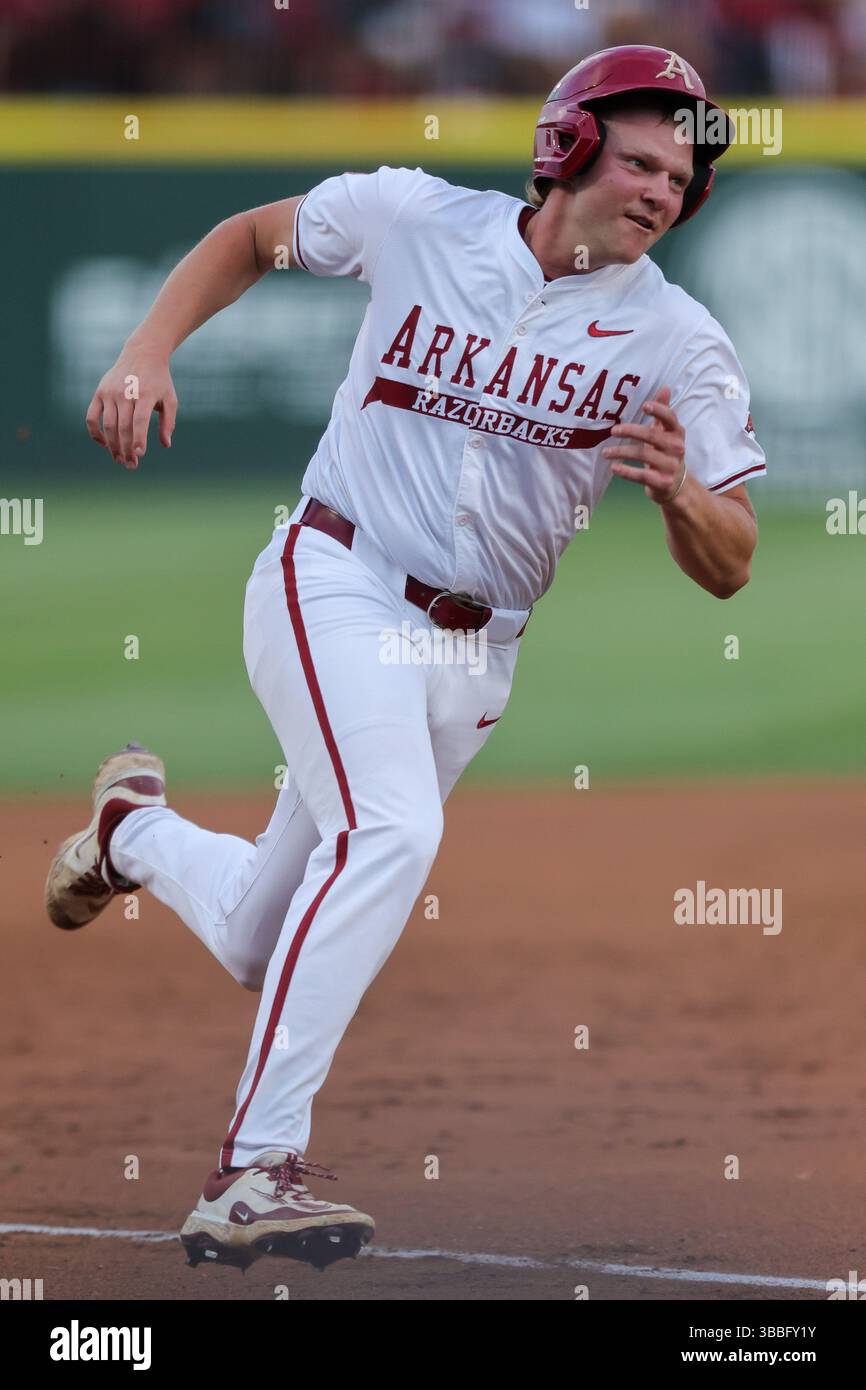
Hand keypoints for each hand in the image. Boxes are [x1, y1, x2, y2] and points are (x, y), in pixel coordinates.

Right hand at [85, 345, 177, 468]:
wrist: (142, 354)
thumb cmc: (159, 381)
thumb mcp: (170, 398)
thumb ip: (169, 422)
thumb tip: (165, 444)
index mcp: (145, 394)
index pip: (140, 420)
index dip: (138, 438)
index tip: (139, 454)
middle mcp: (125, 393)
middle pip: (123, 427)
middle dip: (126, 449)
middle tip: (131, 465)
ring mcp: (110, 393)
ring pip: (108, 425)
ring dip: (112, 446)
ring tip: (119, 460)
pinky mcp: (99, 393)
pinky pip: (92, 417)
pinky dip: (95, 433)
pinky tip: (104, 444)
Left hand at [602, 386, 686, 504]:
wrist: (677, 485)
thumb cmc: (666, 453)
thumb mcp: (667, 433)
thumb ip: (663, 412)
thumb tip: (665, 388)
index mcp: (677, 433)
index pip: (670, 418)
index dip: (659, 411)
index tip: (644, 406)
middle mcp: (676, 448)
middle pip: (652, 436)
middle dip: (630, 431)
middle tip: (613, 431)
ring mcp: (670, 466)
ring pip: (643, 455)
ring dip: (621, 452)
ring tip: (605, 453)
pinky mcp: (662, 482)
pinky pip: (642, 476)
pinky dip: (626, 471)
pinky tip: (614, 467)